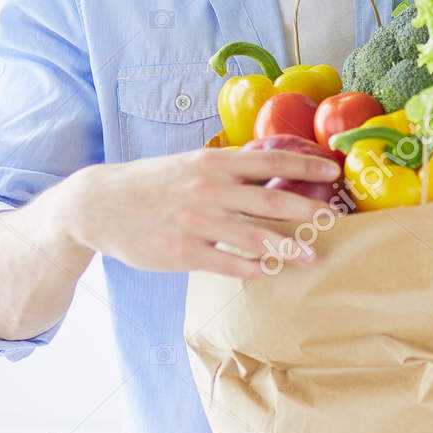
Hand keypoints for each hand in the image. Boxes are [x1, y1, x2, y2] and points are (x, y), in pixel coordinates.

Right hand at [64, 144, 343, 277]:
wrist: (97, 205)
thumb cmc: (148, 184)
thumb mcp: (186, 165)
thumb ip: (224, 170)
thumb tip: (266, 172)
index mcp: (213, 162)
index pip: (272, 160)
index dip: (306, 165)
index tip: (333, 171)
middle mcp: (210, 189)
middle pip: (273, 200)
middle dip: (309, 210)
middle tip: (335, 219)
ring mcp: (198, 222)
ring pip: (255, 237)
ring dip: (288, 248)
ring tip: (311, 256)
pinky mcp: (184, 253)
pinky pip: (229, 264)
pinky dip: (253, 269)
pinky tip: (269, 272)